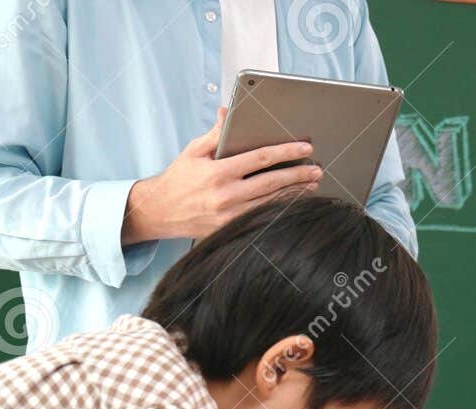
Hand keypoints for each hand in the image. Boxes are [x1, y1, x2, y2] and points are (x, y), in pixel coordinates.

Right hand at [122, 107, 321, 243]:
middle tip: (317, 169)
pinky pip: (261, 218)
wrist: (159, 212)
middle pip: (271, 183)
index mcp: (218, 173)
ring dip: (294, 194)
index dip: (285, 153)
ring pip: (270, 203)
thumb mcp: (193, 151)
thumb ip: (215, 134)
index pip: (260, 159)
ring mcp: (229, 216)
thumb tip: (227, 113)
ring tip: (311, 185)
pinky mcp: (230, 229)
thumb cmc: (178, 179)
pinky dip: (279, 210)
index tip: (304, 149)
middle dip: (297, 175)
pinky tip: (292, 203)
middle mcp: (226, 195)